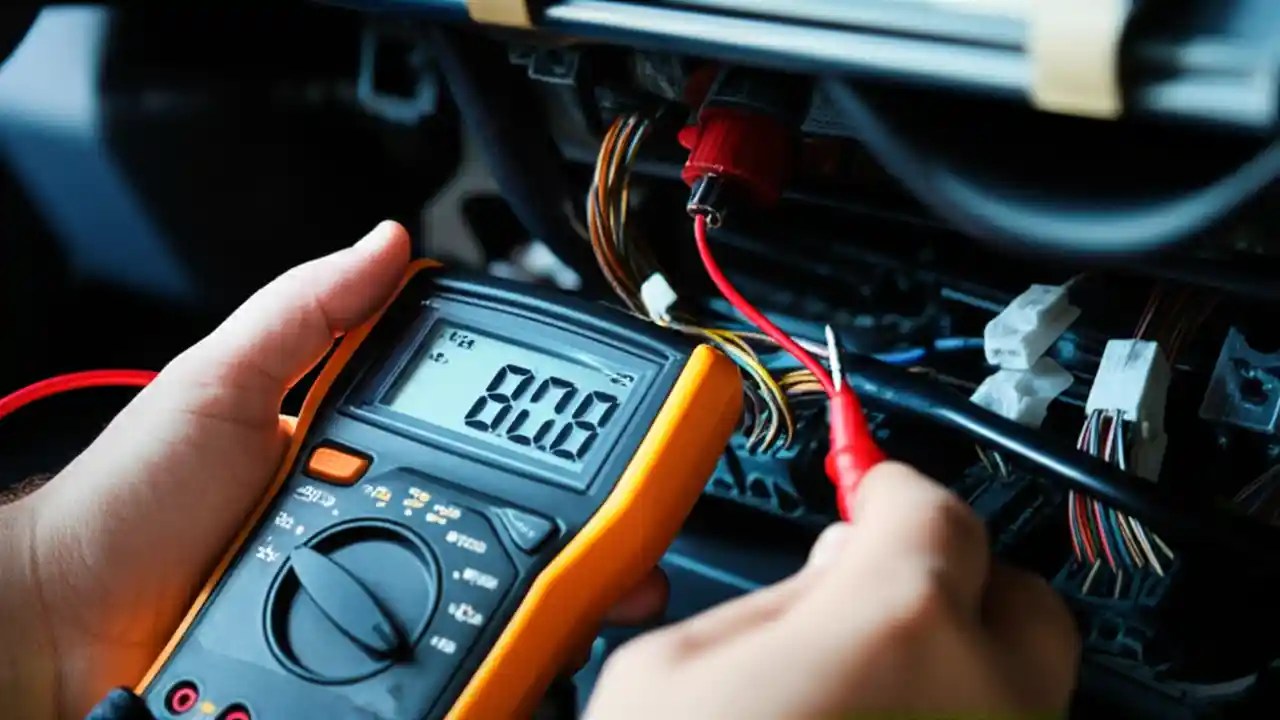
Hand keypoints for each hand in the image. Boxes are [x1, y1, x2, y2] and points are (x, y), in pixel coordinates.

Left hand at [0, 222, 663, 718]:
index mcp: (373, 456)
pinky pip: (445, 666)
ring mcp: (382, 607)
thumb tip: (384, 240)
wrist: (71, 623)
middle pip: (515, 536)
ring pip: (497, 609)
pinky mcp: (364, 671)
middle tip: (633, 546)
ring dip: (562, 604)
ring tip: (610, 597)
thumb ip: (305, 313)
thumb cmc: (135, 501)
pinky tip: (539, 654)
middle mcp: (390, 531)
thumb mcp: (225, 383)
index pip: (488, 447)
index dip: (559, 446)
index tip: (613, 442)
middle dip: (589, 541)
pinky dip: (499, 665)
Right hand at [587, 462, 1079, 718]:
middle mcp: (985, 699)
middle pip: (1014, 590)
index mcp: (897, 624)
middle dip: (948, 573)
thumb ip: (768, 598)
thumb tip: (824, 574)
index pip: (926, 503)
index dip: (881, 485)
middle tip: (876, 587)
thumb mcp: (668, 666)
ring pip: (1021, 682)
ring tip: (868, 683)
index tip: (864, 490)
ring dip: (957, 657)